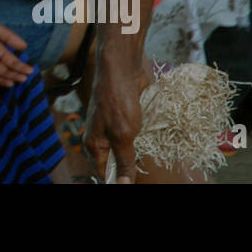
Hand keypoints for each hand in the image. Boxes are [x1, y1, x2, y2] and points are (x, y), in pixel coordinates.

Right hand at [84, 55, 152, 183]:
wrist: (123, 67)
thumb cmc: (117, 98)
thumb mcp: (123, 135)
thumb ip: (124, 160)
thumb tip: (123, 184)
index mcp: (95, 143)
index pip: (105, 172)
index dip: (119, 180)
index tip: (134, 183)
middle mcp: (103, 135)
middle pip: (119, 160)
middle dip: (133, 165)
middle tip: (147, 166)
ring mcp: (116, 124)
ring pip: (131, 146)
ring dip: (142, 148)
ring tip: (153, 151)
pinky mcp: (129, 115)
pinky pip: (139, 132)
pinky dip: (147, 135)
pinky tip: (156, 136)